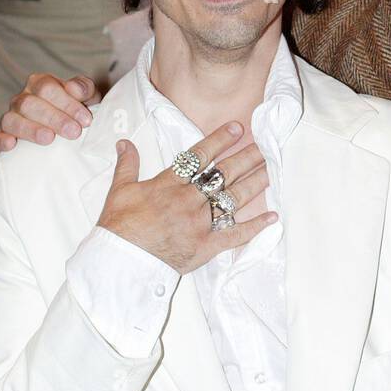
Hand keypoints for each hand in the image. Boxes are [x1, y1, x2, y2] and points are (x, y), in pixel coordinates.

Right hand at [0, 73, 98, 153]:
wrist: (71, 128)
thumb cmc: (77, 110)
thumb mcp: (87, 96)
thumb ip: (84, 88)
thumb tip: (75, 89)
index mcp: (40, 83)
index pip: (47, 88)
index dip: (67, 103)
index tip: (86, 120)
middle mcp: (22, 98)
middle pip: (29, 103)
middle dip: (54, 118)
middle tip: (74, 132)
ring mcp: (11, 118)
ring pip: (11, 120)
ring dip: (31, 129)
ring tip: (50, 138)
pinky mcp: (2, 137)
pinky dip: (1, 140)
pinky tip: (12, 144)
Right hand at [97, 123, 276, 274]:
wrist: (120, 262)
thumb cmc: (118, 227)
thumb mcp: (120, 191)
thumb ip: (127, 165)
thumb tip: (124, 143)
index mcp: (169, 184)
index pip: (200, 156)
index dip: (220, 140)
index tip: (237, 128)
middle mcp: (189, 199)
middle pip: (224, 174)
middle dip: (246, 158)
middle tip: (265, 146)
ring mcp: (200, 223)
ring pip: (234, 199)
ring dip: (255, 184)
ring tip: (272, 170)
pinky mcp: (207, 246)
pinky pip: (236, 234)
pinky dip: (255, 226)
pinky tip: (272, 217)